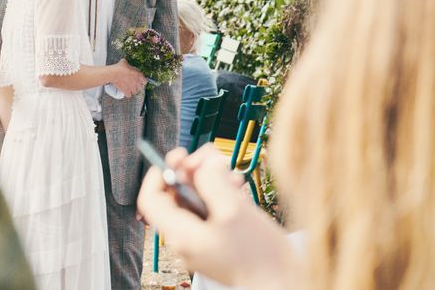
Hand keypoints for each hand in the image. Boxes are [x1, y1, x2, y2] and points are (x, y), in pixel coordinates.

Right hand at [111, 59, 147, 96]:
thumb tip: (127, 63)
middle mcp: (137, 82)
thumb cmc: (119, 67)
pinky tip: (126, 91)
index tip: (140, 80)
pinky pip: (129, 96)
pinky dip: (127, 94)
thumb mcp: (125, 62)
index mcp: (138, 75)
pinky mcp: (126, 91)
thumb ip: (128, 65)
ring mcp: (132, 88)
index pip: (145, 81)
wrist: (113, 73)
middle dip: (138, 86)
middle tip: (134, 84)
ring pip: (135, 92)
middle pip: (141, 88)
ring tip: (130, 88)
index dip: (142, 81)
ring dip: (133, 90)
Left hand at [137, 145, 294, 288]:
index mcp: (181, 235)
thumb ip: (212, 180)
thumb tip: (203, 163)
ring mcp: (203, 241)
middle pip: (175, 195)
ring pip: (196, 199)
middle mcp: (187, 239)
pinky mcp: (218, 241)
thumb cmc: (259, 259)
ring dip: (211, 180)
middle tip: (210, 157)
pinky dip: (222, 194)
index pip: (150, 199)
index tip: (179, 157)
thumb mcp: (233, 209)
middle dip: (192, 171)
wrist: (283, 286)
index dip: (160, 172)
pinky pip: (212, 210)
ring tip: (230, 172)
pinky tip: (237, 187)